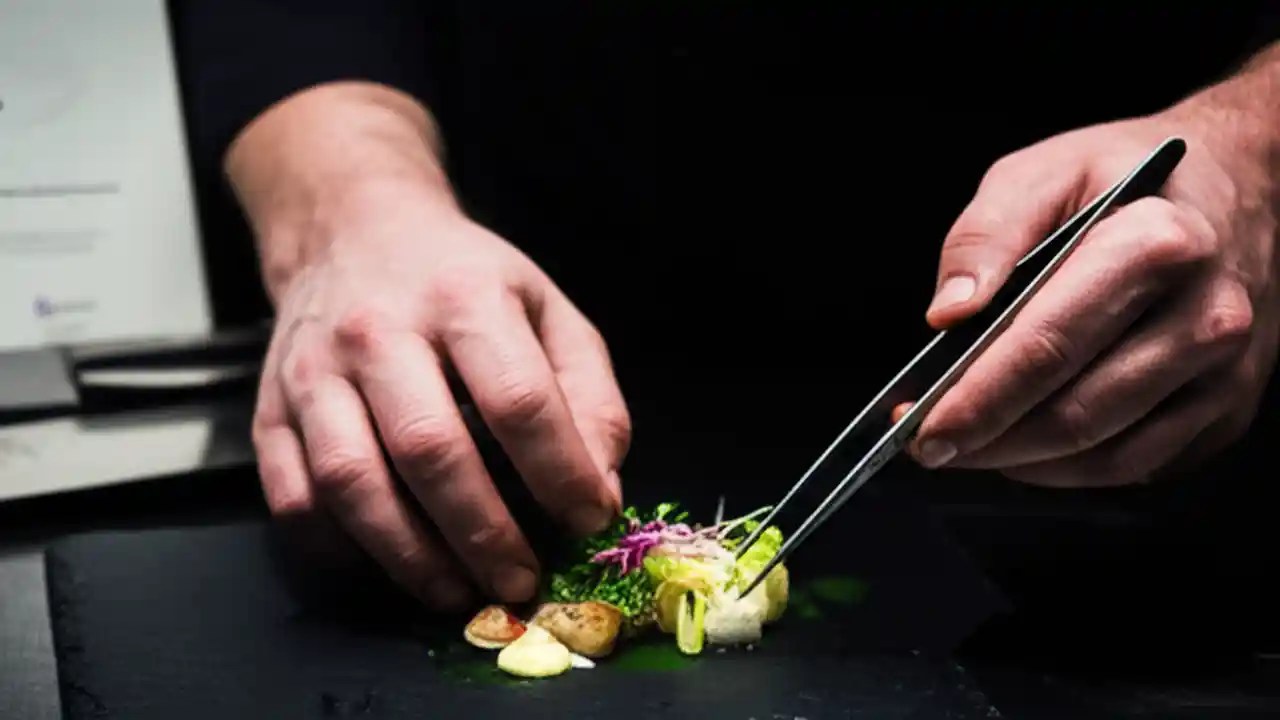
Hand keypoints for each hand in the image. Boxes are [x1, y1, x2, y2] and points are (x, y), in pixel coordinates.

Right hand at [251, 179, 629, 609]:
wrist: (350, 230)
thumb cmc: (461, 280)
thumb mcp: (547, 309)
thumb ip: (589, 395)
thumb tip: (600, 488)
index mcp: (464, 296)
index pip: (519, 399)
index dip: (561, 472)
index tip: (588, 519)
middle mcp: (379, 330)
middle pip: (430, 448)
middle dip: (484, 533)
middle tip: (521, 582)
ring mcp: (314, 372)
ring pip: (352, 482)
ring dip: (411, 556)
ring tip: (460, 593)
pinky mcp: (270, 410)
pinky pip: (294, 498)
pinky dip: (340, 549)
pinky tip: (388, 564)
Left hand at [904, 112, 1277, 486]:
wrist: (1235, 185)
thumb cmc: (1125, 177)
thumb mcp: (1041, 172)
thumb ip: (984, 237)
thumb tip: (946, 315)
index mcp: (1155, 245)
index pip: (1046, 347)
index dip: (976, 401)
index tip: (923, 430)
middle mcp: (1205, 315)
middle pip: (1074, 415)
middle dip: (988, 442)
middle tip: (928, 445)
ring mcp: (1225, 372)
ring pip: (1104, 456)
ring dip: (1022, 462)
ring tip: (969, 445)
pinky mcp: (1228, 410)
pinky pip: (1136, 466)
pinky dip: (1070, 469)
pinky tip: (1027, 445)